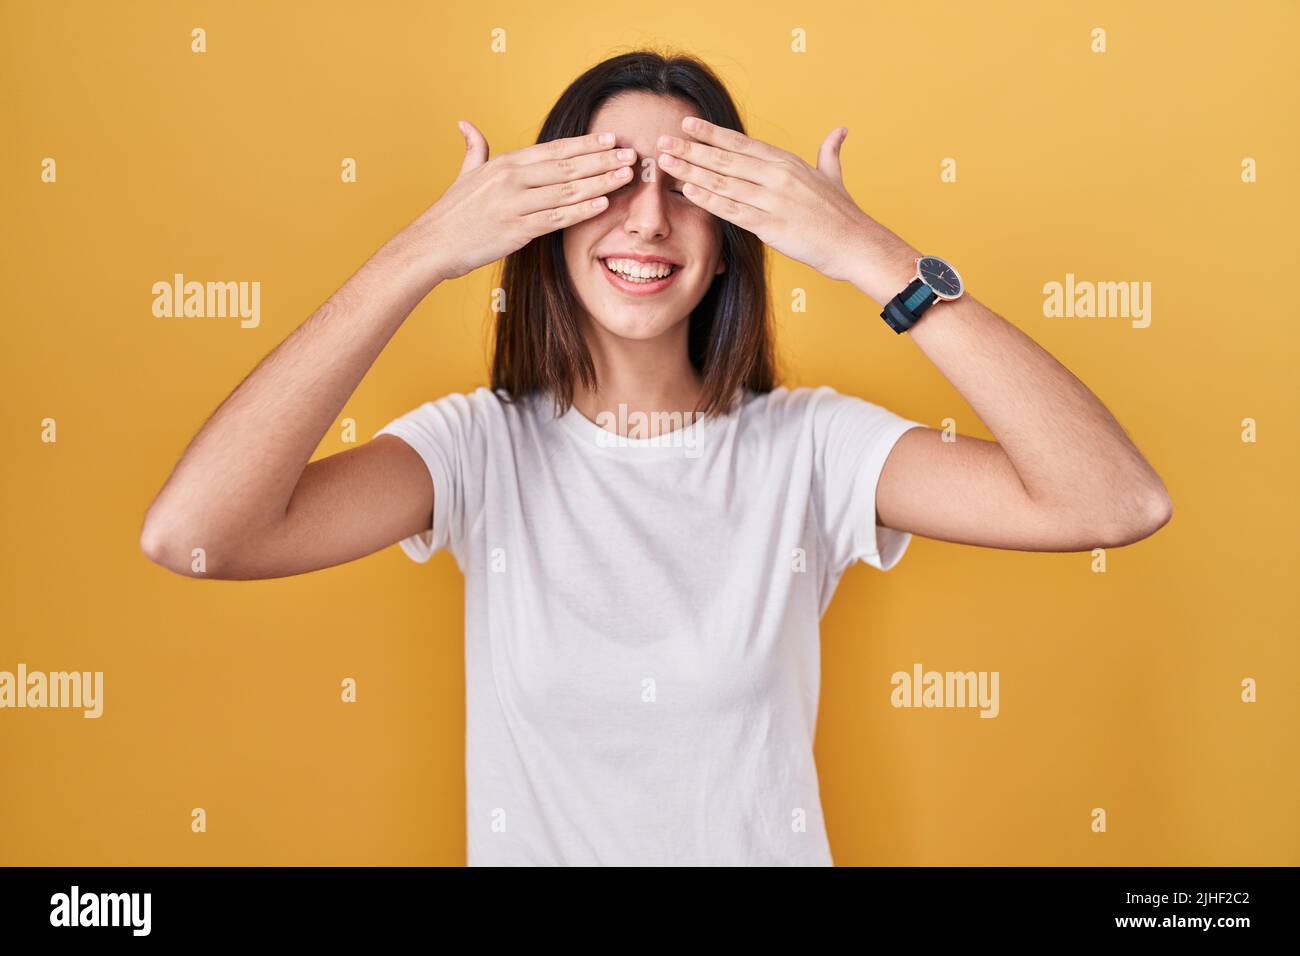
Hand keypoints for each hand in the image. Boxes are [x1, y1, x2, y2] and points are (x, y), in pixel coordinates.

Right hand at [386, 121, 638, 286]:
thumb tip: (466, 124)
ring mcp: (515, 204)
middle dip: (601, 160)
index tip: (611, 139)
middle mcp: (512, 179)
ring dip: (599, 182)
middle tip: (632, 155)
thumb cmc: (451, 212)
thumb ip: (474, 148)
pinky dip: (581, 210)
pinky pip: (556, 219)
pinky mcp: (517, 230)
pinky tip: (603, 203)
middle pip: (566, 166)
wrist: (431, 243)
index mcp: (505, 163)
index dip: (585, 144)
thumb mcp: (464, 174)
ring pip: (566, 191)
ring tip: (625, 176)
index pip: (554, 150)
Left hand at [656, 117, 917, 297]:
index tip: (687, 124)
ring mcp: (772, 199)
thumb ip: (830, 151)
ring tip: (666, 163)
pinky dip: (709, 199)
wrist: (855, 243)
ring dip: (691, 172)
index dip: (711, 134)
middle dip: (691, 150)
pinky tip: (689, 191)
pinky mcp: (770, 224)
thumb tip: (840, 130)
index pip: (741, 143)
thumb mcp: (833, 175)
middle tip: (663, 142)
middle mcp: (777, 175)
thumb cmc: (843, 213)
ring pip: (724, 181)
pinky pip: (733, 209)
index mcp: (786, 162)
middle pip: (725, 158)